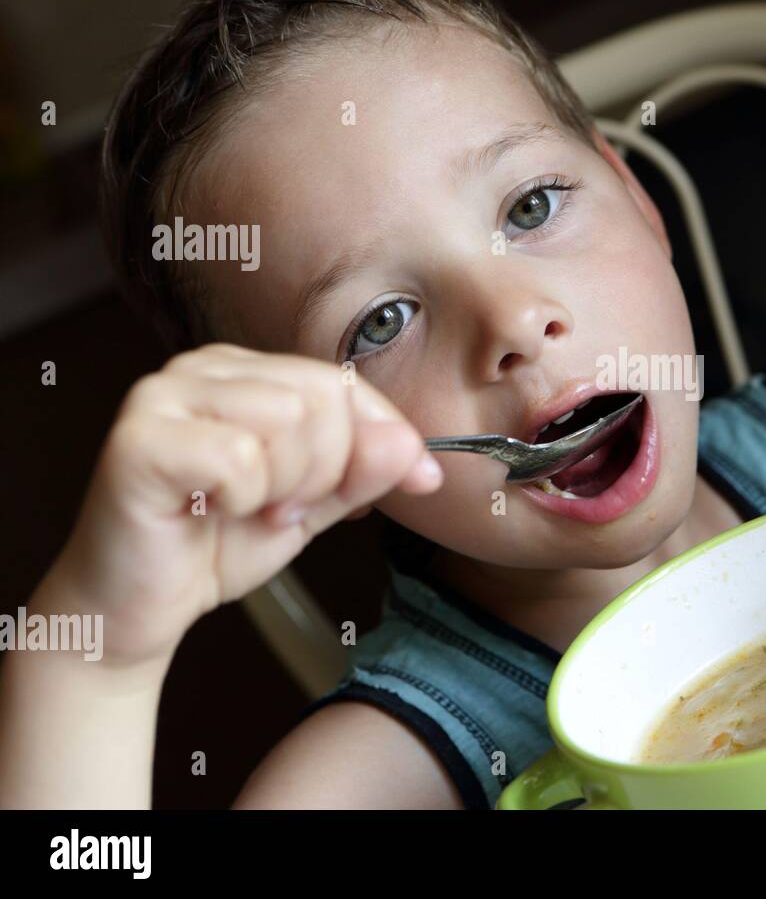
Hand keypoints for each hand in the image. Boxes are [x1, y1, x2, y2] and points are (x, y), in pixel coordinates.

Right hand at [49, 343, 443, 665]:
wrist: (136, 609)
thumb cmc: (217, 546)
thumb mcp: (314, 504)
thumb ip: (363, 471)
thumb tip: (415, 449)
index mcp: (245, 372)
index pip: (343, 381)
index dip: (387, 435)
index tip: (419, 481)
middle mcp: (201, 367)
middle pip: (322, 396)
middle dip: (325, 471)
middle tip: (280, 510)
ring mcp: (162, 394)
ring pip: (288, 418)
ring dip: (283, 486)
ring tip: (245, 510)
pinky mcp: (139, 438)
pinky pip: (240, 457)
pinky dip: (242, 499)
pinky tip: (208, 511)